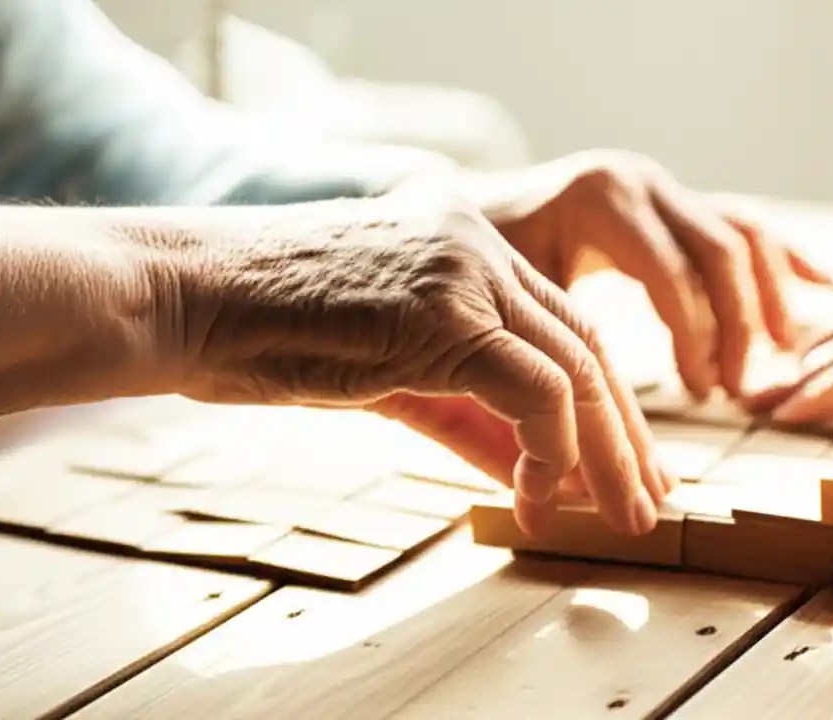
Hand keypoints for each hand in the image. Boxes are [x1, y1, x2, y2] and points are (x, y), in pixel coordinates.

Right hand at [157, 188, 668, 535]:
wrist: (183, 297)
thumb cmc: (263, 334)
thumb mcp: (386, 374)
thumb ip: (462, 412)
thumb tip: (524, 471)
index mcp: (464, 245)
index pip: (560, 326)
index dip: (599, 403)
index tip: (621, 466)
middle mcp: (476, 244)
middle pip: (585, 343)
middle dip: (624, 432)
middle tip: (649, 501)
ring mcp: (463, 268)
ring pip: (576, 365)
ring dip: (608, 452)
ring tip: (624, 515)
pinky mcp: (443, 308)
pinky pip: (535, 387)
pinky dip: (552, 448)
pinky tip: (541, 496)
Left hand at [460, 151, 825, 399]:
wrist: (470, 207)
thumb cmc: (478, 262)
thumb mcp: (507, 294)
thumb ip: (551, 344)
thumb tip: (576, 442)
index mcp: (601, 198)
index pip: (670, 271)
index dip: (695, 336)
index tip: (703, 394)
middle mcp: (642, 182)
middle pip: (721, 249)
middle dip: (738, 324)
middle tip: (739, 392)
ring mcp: (665, 187)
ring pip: (743, 233)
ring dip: (768, 298)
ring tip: (782, 359)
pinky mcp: (677, 203)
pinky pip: (744, 223)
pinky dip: (783, 258)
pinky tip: (825, 286)